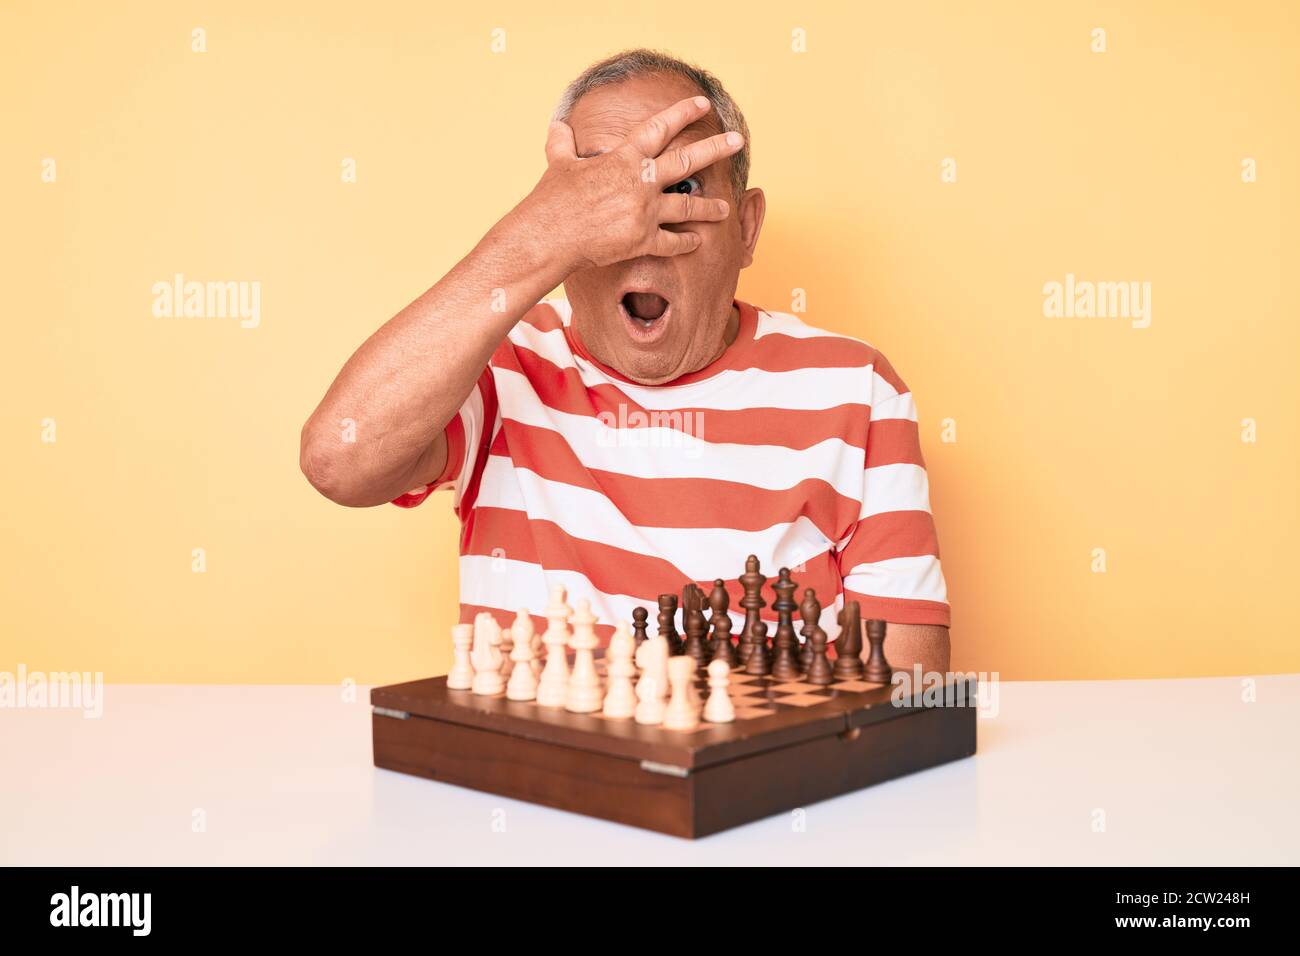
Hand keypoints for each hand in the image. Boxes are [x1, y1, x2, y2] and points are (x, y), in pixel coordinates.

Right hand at [522, 95, 743, 269]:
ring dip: (710, 207)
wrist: (550, 236)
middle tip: (738, 140)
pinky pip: (674, 242)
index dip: (683, 113)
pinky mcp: (643, 240)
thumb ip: (562, 144)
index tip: (703, 104)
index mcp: (624, 157)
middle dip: (716, 148)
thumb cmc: (552, 200)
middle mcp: (641, 181)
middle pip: (688, 161)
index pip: (660, 128)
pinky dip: (686, 242)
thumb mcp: (558, 165)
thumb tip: (557, 126)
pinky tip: (697, 242)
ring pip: (688, 206)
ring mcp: (645, 211)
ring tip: (726, 207)